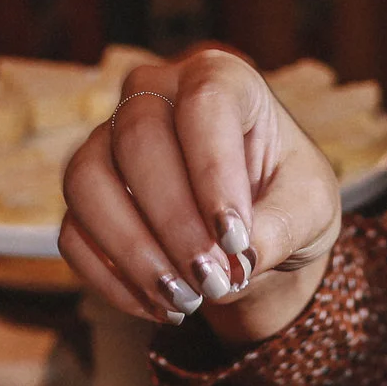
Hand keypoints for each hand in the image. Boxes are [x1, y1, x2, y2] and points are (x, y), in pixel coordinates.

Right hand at [59, 50, 342, 342]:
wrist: (252, 230)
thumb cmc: (286, 200)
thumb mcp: (311, 211)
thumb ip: (283, 227)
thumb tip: (237, 258)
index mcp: (220, 79)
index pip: (203, 105)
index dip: (213, 173)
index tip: (235, 239)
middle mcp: (153, 94)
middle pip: (137, 139)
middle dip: (175, 223)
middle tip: (214, 281)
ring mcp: (108, 140)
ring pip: (88, 182)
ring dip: (134, 252)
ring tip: (186, 301)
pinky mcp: (87, 194)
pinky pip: (75, 233)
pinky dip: (113, 279)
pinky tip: (161, 307)